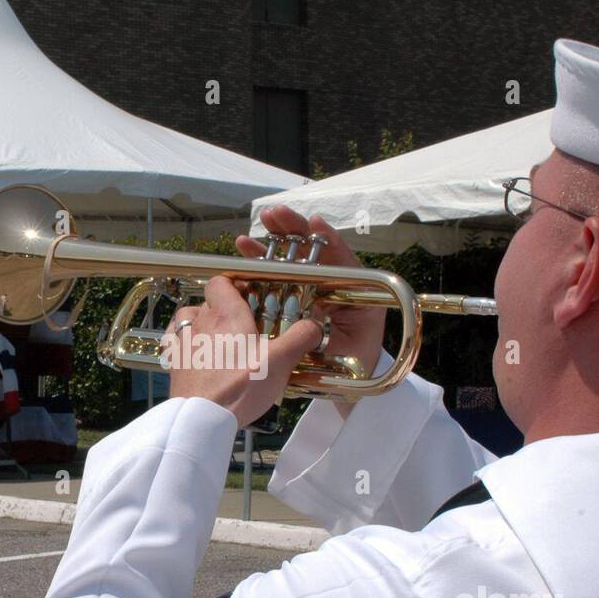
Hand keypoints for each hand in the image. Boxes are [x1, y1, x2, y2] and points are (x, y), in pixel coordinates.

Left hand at [167, 276, 321, 427]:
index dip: (233, 285)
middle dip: (223, 308)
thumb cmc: (239, 386)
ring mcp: (184, 342)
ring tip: (217, 337)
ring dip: (200, 322)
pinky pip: (176, 342)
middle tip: (242, 325)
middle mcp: (201, 322)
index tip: (248, 295)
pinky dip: (185, 342)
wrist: (203, 417)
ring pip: (188, 318)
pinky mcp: (176, 363)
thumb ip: (300, 338)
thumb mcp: (280, 360)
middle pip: (207, 302)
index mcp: (227, 315)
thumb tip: (313, 326)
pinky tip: (197, 352)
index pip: (221, 282)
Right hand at [239, 206, 385, 378]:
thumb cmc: (354, 363)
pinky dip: (257, 265)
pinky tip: (243, 252)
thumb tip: (306, 322)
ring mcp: (307, 290)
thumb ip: (334, 334)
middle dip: (293, 229)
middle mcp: (329, 284)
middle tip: (274, 215)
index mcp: (353, 289)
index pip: (340, 256)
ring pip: (288, 260)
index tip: (312, 224)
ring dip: (270, 244)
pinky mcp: (288, 300)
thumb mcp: (349, 349)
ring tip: (253, 232)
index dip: (325, 238)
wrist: (346, 382)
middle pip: (311, 249)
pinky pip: (272, 279)